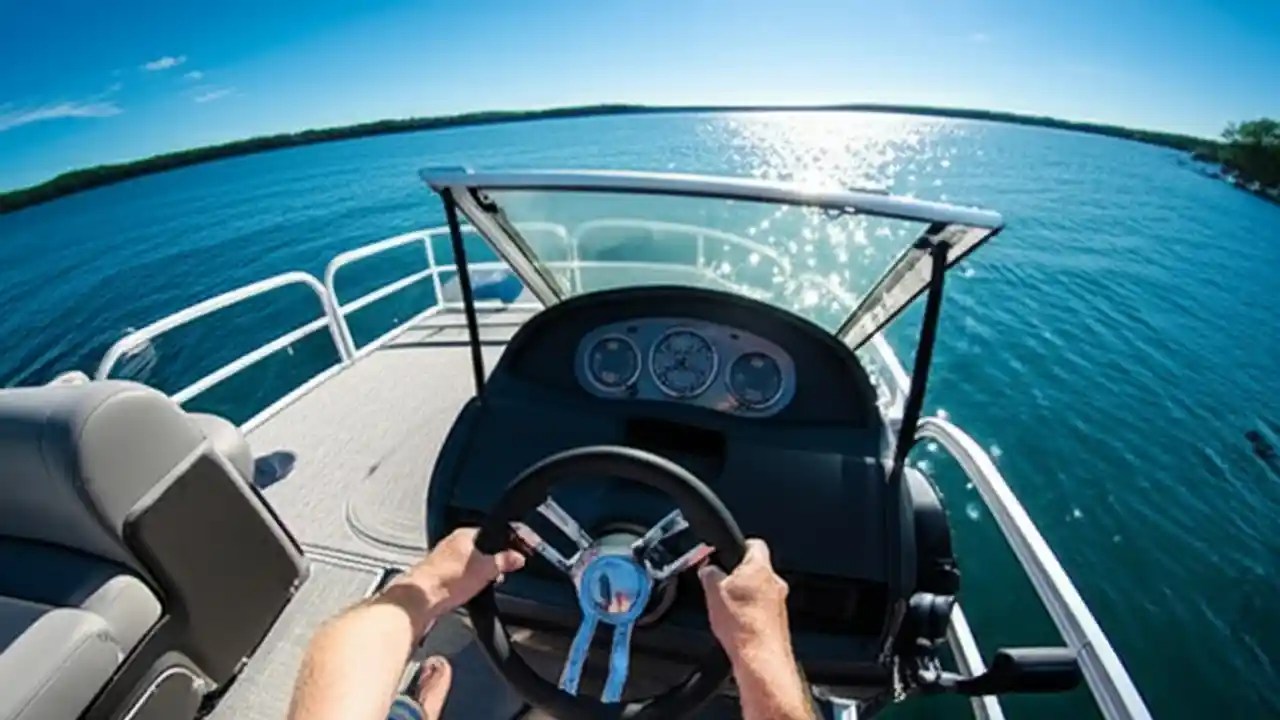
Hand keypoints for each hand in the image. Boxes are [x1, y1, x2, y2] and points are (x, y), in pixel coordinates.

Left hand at [393, 528, 525, 616]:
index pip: (492, 533)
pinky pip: (458, 578)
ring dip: (479, 575)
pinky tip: (467, 594)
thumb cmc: (447, 579)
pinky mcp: (437, 577)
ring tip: (483, 586)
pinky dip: (466, 585)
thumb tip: (517, 557)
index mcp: (464, 534)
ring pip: (469, 565)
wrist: (420, 600)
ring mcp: (443, 561)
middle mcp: (452, 544)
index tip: (515, 556)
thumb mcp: (486, 569)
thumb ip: (504, 561)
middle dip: (493, 563)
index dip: (506, 545)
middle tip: (500, 574)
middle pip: (481, 549)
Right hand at [698, 539, 791, 667]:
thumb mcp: (713, 591)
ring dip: (745, 597)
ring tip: (727, 609)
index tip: (726, 553)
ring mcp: (780, 603)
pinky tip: (737, 626)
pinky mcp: (778, 623)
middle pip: (756, 569)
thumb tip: (708, 568)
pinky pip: (763, 611)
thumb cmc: (742, 625)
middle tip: (720, 584)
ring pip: (760, 591)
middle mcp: (775, 582)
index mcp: (761, 567)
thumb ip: (709, 573)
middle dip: (738, 576)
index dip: (738, 546)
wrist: (761, 659)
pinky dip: (751, 615)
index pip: (754, 543)